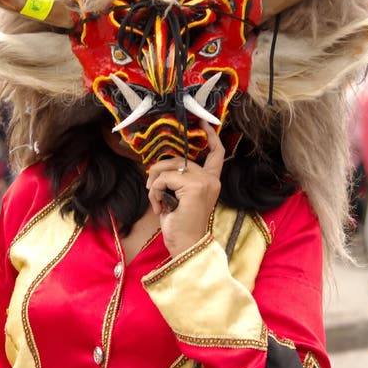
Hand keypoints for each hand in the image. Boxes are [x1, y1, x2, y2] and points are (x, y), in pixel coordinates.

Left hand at [146, 121, 224, 256]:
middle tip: (150, 187)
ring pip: (169, 167)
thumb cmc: (181, 224)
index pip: (216, 153)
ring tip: (156, 200)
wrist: (186, 246)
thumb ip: (179, 179)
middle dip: (159, 170)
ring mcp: (203, 181)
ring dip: (155, 183)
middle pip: (180, 159)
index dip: (210, 135)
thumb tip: (160, 166)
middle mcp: (211, 178)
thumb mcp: (180, 197)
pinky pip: (163, 179)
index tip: (202, 121)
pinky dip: (154, 192)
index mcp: (212, 180)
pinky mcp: (193, 186)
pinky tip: (159, 207)